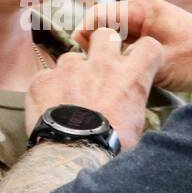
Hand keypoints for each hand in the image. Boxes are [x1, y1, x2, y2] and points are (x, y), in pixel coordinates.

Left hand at [27, 27, 161, 149]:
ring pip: (71, 57)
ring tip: (68, 96)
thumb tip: (127, 106)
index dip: (142, 54)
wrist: (73, 156)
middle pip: (105, 35)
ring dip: (71, 72)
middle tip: (99, 67)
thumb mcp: (135, 127)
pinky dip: (47, 89)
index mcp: (130, 78)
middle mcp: (102, 66)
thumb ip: (131, 104)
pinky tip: (49, 107)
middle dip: (102, 46)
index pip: (148, 46)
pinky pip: (46, 76)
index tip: (136, 63)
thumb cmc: (110, 149)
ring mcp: (69, 69)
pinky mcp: (43, 79)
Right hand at [77, 0, 191, 92]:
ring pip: (117, 38)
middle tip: (88, 73)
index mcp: (143, 8)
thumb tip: (98, 66)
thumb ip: (126, 61)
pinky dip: (123, 59)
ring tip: (102, 77)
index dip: (83, 34)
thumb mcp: (159, 62)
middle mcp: (144, 12)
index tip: (78, 58)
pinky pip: (130, 46)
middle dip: (95, 47)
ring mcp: (150, 25)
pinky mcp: (156, 39)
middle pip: (105, 26)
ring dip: (110, 55)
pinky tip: (121, 77)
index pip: (99, 15)